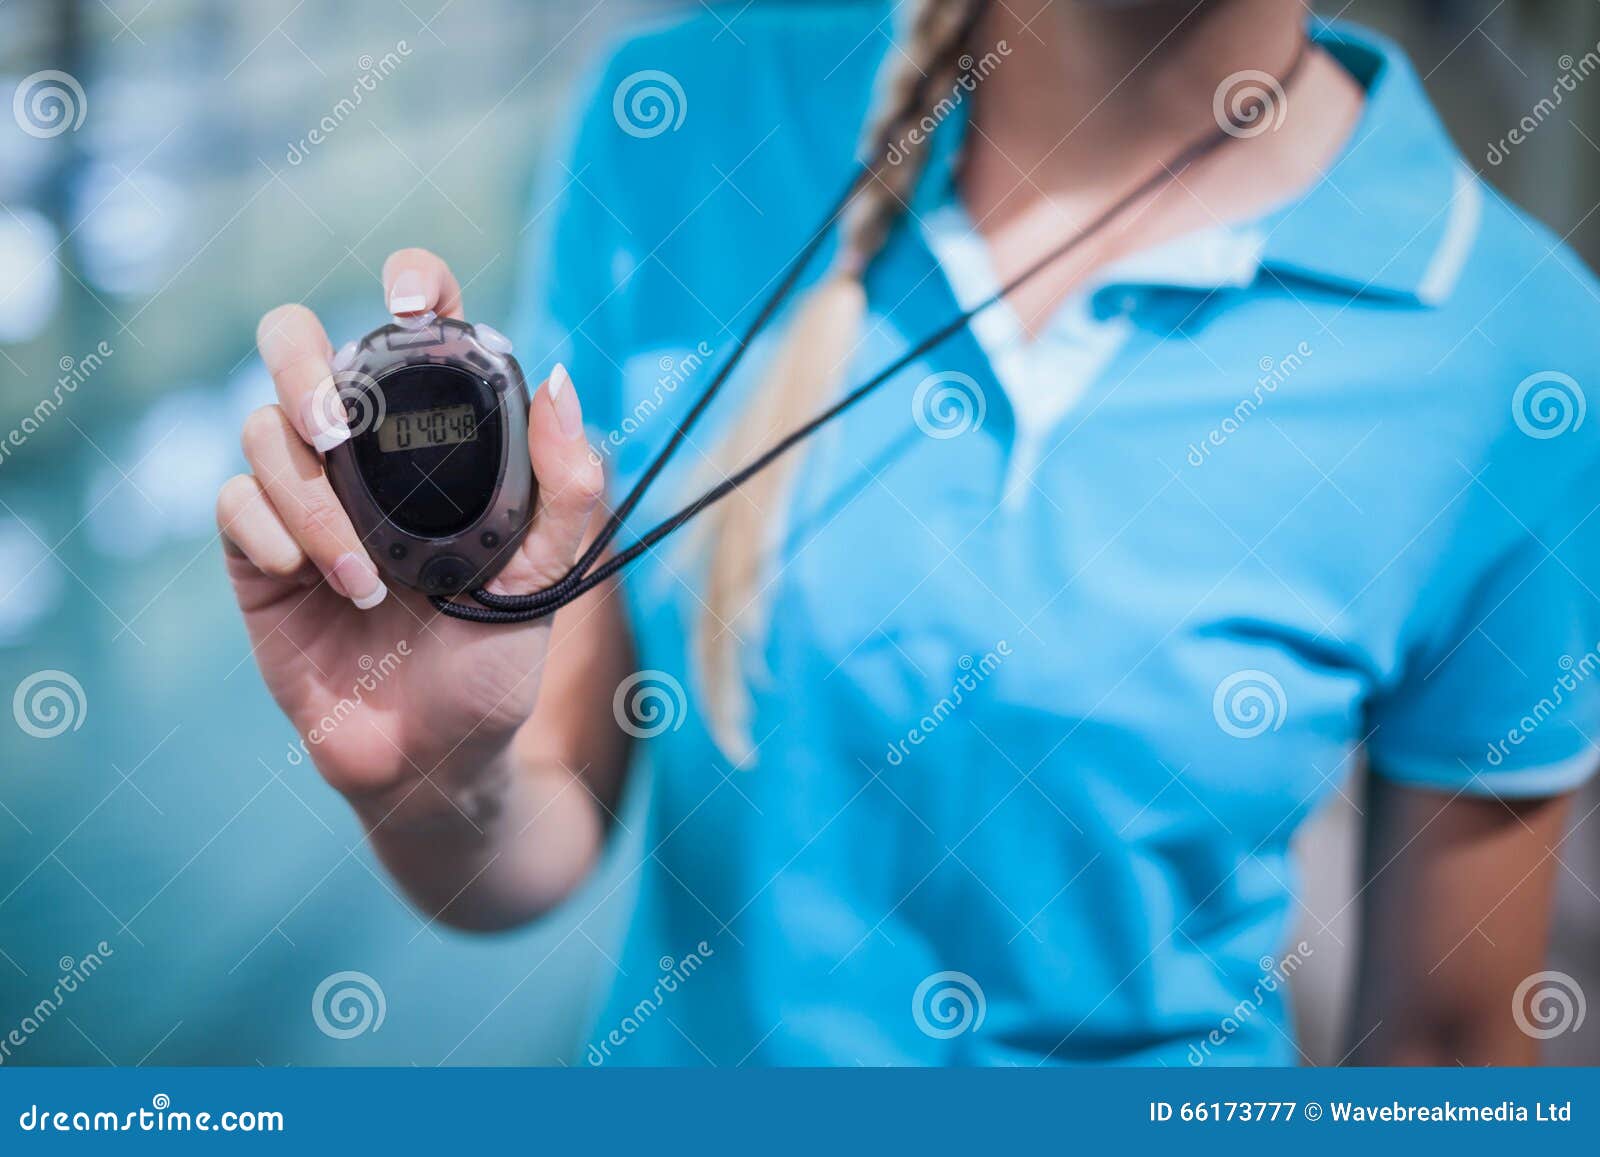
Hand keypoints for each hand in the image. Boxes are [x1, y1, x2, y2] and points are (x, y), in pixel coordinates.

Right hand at [218, 249, 603, 815]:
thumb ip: (566, 490)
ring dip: (313, 502)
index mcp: (438, 444)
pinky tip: (319, 585)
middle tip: (338, 427)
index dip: (413, 285)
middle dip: (303, 366)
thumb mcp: (547, 582)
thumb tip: (557, 380)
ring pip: (264, 432)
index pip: (417, 333)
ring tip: (365, 581)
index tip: (413, 299)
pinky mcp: (257, 553)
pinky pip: (233, 502)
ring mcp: (304, 498)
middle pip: (297, 345)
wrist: (433, 759)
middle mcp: (364, 455)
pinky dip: (273, 535)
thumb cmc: (493, 665)